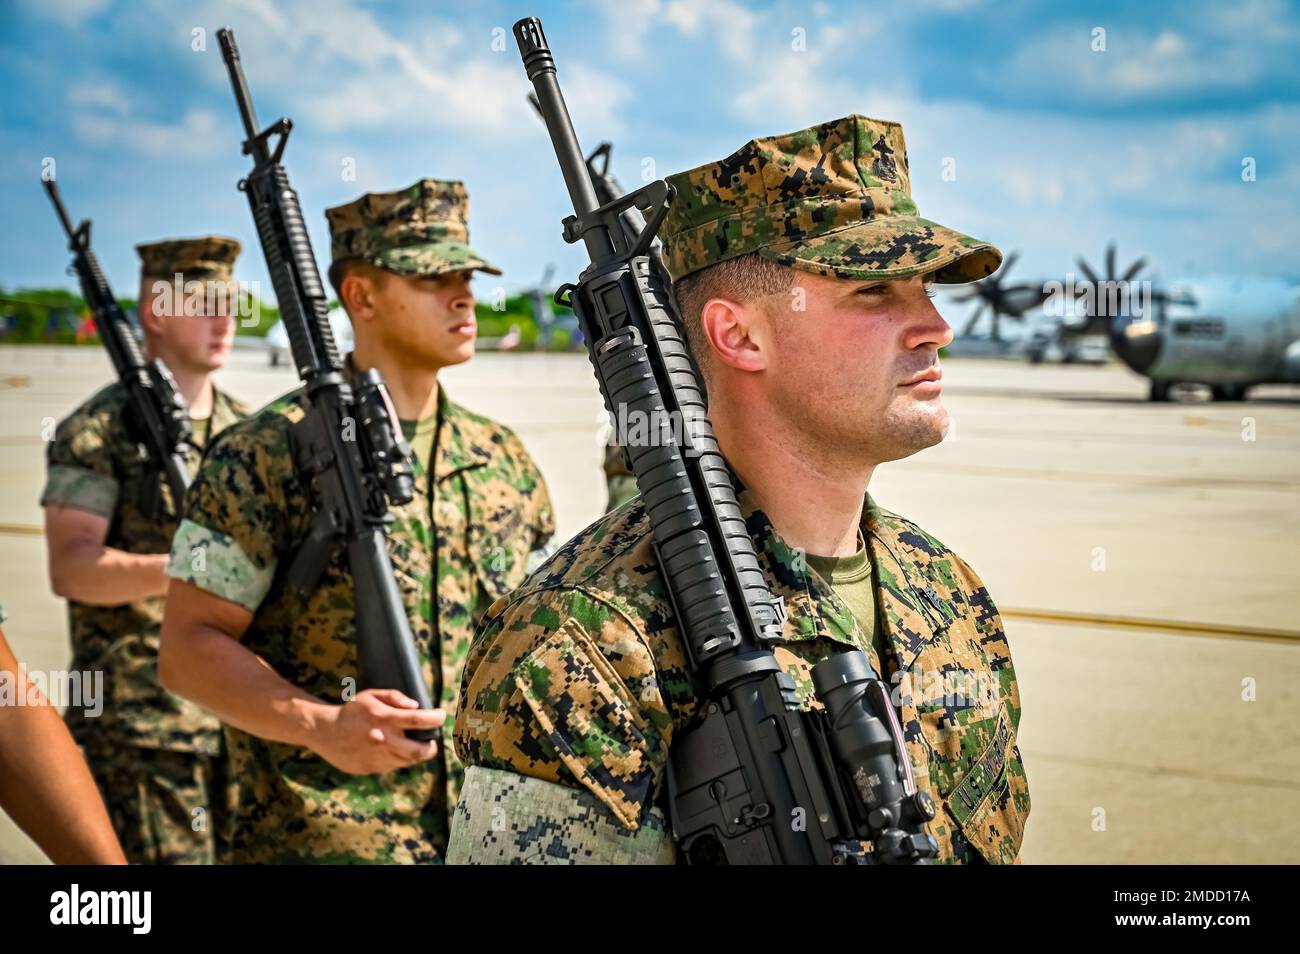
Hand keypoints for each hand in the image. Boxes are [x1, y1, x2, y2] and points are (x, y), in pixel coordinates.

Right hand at [311, 689, 444, 774]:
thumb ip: (395, 697)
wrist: (325, 732)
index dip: (436, 718)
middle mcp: (383, 740)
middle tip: (432, 740)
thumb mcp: (371, 695)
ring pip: (408, 761)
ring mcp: (378, 758)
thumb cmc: (351, 711)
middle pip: (421, 751)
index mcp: (384, 719)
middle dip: (432, 746)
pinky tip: (391, 749)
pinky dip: (397, 758)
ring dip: (415, 754)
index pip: (420, 721)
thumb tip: (416, 707)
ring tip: (411, 744)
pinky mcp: (371, 769)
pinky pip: (393, 766)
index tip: (441, 715)